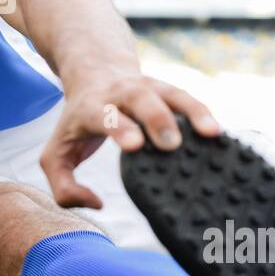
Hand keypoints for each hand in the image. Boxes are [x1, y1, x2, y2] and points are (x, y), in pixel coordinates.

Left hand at [40, 72, 219, 207]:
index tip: (135, 145)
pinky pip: (188, 98)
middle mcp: (121, 93)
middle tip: (170, 144)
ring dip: (190, 110)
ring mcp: (148, 87)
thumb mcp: (57, 154)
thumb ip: (63, 187)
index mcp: (92, 107)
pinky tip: (217, 131)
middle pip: (139, 99)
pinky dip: (203, 111)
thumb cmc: (77, 122)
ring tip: (210, 132)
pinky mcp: (167, 90)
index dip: (120, 127)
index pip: (104, 115)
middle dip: (156, 118)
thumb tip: (97, 204)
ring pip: (170, 93)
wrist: (95, 72)